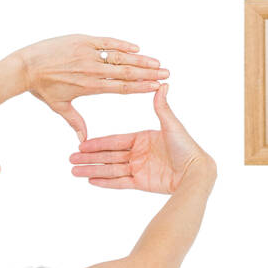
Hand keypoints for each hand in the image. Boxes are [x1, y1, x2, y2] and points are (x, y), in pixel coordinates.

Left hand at [16, 34, 167, 142]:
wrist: (25, 66)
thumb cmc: (42, 87)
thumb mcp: (60, 107)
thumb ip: (75, 122)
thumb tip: (83, 141)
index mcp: (91, 87)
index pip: (122, 88)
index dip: (142, 87)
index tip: (157, 87)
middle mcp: (92, 70)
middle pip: (127, 72)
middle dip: (149, 73)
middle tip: (166, 74)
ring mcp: (88, 53)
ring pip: (120, 57)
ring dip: (141, 59)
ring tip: (157, 62)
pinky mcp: (81, 40)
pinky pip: (106, 41)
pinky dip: (122, 44)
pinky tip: (136, 47)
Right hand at [68, 83, 212, 193]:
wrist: (196, 172)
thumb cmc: (187, 147)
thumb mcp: (171, 125)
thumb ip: (162, 107)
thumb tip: (162, 84)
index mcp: (143, 138)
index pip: (115, 140)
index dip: (98, 142)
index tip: (82, 144)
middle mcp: (139, 153)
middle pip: (109, 156)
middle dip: (89, 157)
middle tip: (70, 159)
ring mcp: (140, 169)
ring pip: (111, 170)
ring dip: (92, 170)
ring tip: (74, 171)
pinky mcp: (142, 183)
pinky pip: (120, 182)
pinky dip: (105, 182)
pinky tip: (90, 180)